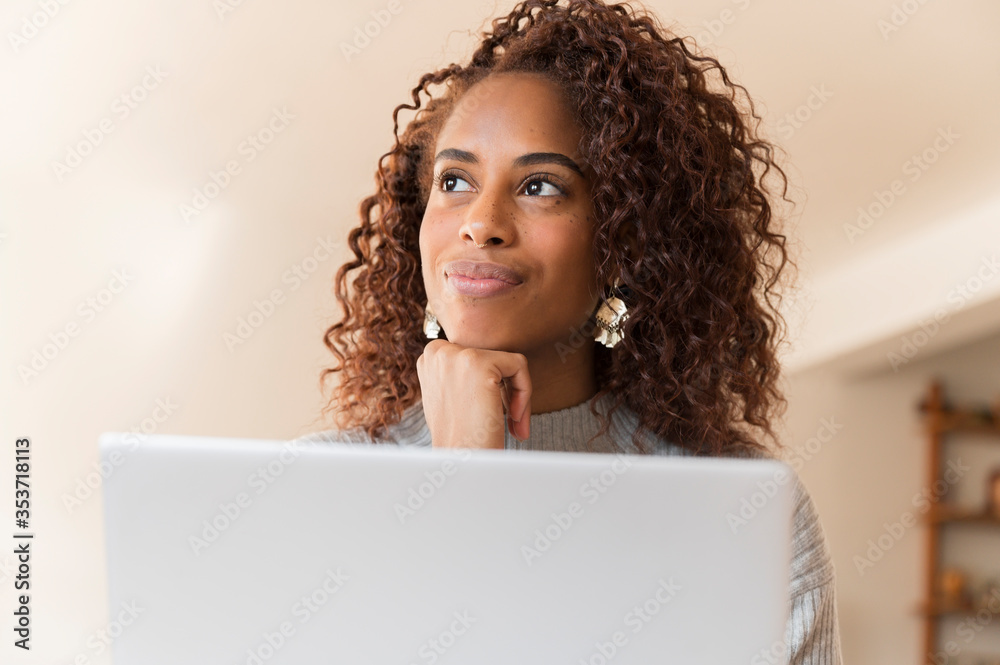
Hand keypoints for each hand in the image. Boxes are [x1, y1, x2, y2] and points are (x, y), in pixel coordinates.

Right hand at [416, 339, 531, 448]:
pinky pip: (519, 366)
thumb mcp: (450, 396)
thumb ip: (461, 374)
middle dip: (506, 390)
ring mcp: (457, 354)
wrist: (458, 463)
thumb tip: (489, 364)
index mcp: (431, 356)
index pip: (477, 356)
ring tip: (514, 423)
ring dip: (517, 395)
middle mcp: (439, 350)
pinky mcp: (480, 362)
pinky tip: (514, 418)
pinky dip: (525, 392)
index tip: (493, 410)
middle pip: (493, 358)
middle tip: (510, 420)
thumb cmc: (460, 437)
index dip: (491, 385)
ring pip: (509, 363)